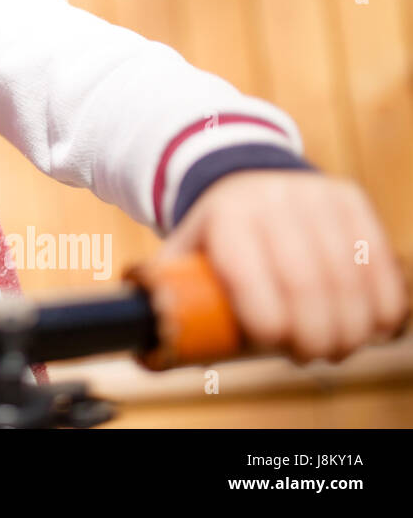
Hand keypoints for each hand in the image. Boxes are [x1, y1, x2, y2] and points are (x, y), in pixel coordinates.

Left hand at [157, 169, 408, 362]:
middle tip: (313, 356)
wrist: (244, 177)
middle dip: (317, 333)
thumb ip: (170, 292)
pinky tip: (374, 326)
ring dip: (353, 325)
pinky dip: (383, 300)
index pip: (247, 272)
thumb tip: (150, 339)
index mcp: (224, 216)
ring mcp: (314, 195)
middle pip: (307, 280)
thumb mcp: (184, 251)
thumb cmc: (214, 234)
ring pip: (349, 274)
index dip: (267, 319)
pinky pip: (378, 258)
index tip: (274, 345)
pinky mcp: (349, 198)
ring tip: (340, 348)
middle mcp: (270, 198)